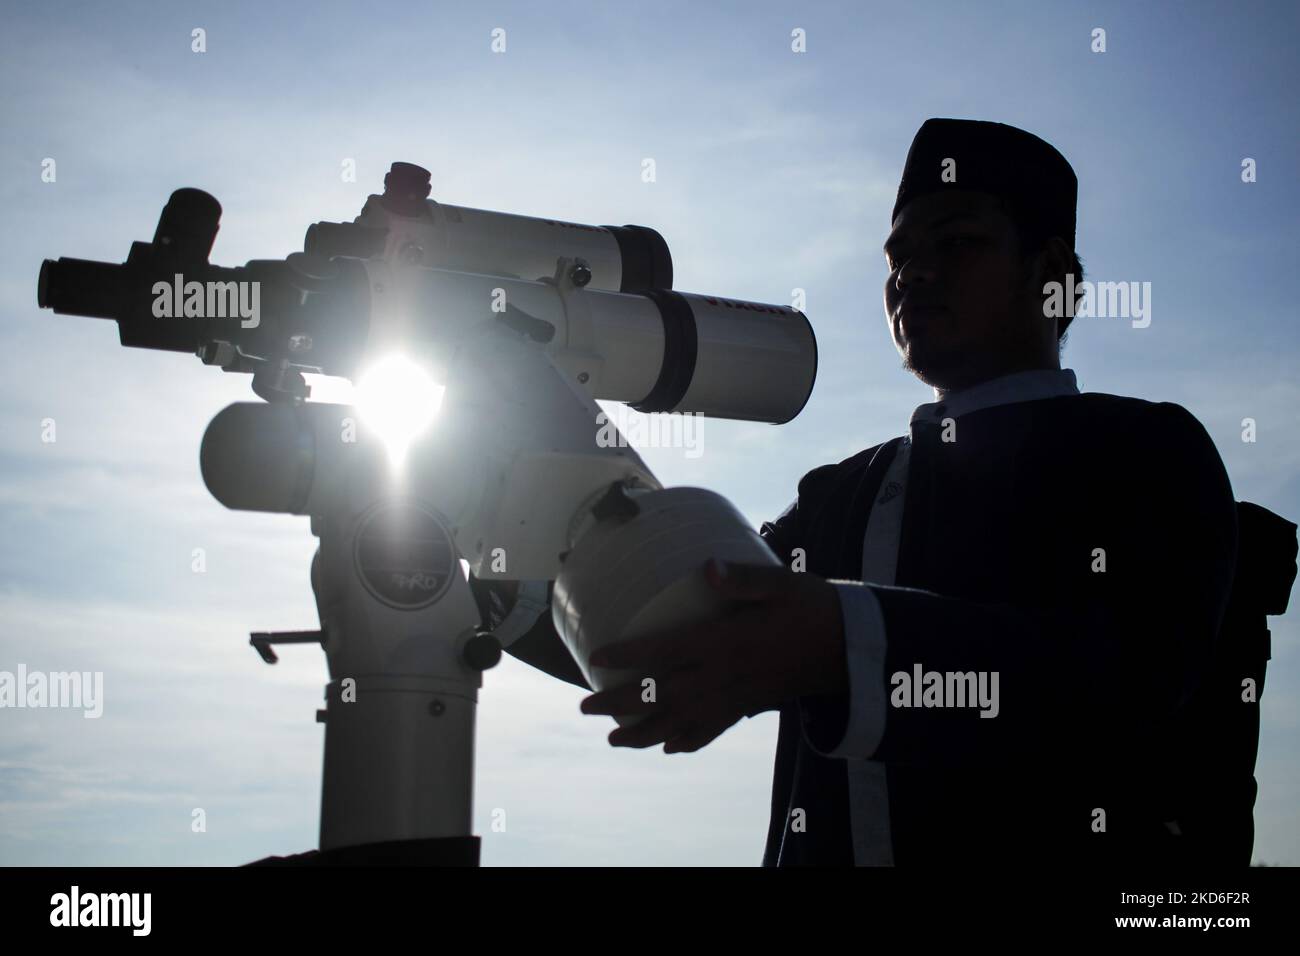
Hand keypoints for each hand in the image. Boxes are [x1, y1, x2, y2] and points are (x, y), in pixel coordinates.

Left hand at [578, 558, 846, 752]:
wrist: (850, 647)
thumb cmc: (812, 606)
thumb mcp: (781, 583)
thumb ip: (743, 578)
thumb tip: (707, 567)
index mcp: (727, 641)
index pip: (667, 650)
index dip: (630, 655)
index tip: (597, 657)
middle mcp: (725, 675)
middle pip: (662, 696)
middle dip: (621, 704)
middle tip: (585, 708)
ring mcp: (736, 696)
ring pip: (681, 722)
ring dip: (644, 732)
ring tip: (614, 739)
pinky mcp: (749, 706)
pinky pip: (713, 730)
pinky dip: (688, 740)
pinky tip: (669, 746)